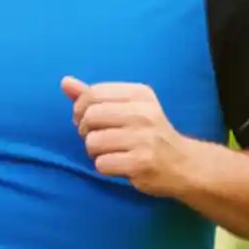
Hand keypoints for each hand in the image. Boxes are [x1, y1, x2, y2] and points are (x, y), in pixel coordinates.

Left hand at [60, 76, 195, 197]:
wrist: (183, 164)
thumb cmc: (148, 133)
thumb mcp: (127, 108)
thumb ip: (94, 96)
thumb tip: (65, 82)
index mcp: (139, 94)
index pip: (93, 93)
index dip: (80, 108)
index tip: (86, 119)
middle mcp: (144, 112)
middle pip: (90, 116)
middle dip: (85, 130)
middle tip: (97, 137)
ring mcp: (144, 138)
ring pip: (93, 141)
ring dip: (94, 151)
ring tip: (109, 151)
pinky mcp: (142, 162)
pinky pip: (102, 163)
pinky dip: (104, 167)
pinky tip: (119, 164)